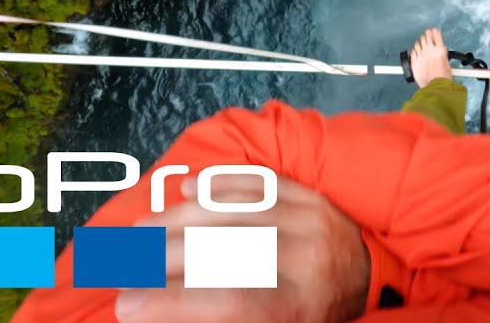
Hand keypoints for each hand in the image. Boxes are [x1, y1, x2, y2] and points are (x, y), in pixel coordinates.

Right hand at [115, 175, 369, 322]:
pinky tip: (184, 191)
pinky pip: (257, 181)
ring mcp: (309, 218)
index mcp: (299, 303)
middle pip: (223, 251)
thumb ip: (224, 317)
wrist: (368, 274)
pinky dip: (217, 183)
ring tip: (139, 232)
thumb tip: (160, 310)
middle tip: (120, 267)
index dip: (172, 303)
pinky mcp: (307, 192)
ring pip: (233, 210)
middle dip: (162, 258)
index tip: (127, 306)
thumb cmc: (313, 311)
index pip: (228, 300)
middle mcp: (306, 257)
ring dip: (178, 218)